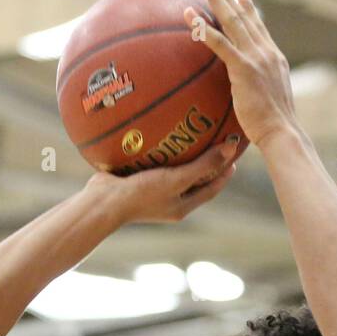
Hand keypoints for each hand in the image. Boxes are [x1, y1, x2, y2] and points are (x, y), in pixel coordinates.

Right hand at [86, 140, 238, 224]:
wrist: (102, 203)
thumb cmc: (141, 195)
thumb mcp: (177, 179)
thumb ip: (204, 165)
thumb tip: (231, 147)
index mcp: (182, 206)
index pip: (211, 188)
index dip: (225, 172)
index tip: (234, 153)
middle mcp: (168, 200)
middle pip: (194, 178)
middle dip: (206, 160)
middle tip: (215, 137)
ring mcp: (151, 190)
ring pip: (172, 169)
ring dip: (181, 152)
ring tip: (188, 130)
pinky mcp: (135, 179)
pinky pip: (152, 162)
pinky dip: (158, 148)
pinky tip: (158, 130)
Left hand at [186, 0, 297, 148]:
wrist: (282, 131)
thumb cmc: (273, 126)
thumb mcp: (270, 101)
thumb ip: (261, 89)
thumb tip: (252, 95)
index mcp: (274, 58)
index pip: (259, 28)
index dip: (249, 9)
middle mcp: (267, 52)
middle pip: (245, 17)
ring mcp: (256, 58)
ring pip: (233, 23)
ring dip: (217, 2)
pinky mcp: (244, 68)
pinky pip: (220, 43)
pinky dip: (203, 29)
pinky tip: (190, 17)